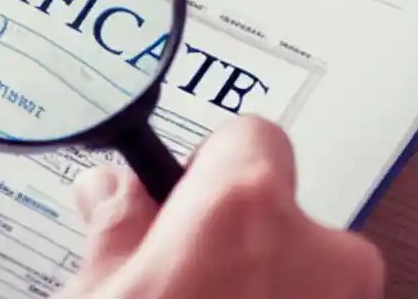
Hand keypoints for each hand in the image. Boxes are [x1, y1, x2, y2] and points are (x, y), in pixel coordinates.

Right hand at [61, 116, 385, 297]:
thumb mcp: (98, 292)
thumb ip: (115, 229)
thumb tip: (111, 196)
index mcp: (244, 209)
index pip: (251, 134)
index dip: (208, 162)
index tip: (181, 191)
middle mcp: (316, 253)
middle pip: (288, 205)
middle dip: (243, 230)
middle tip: (187, 270)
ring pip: (312, 265)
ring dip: (269, 277)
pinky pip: (319, 298)